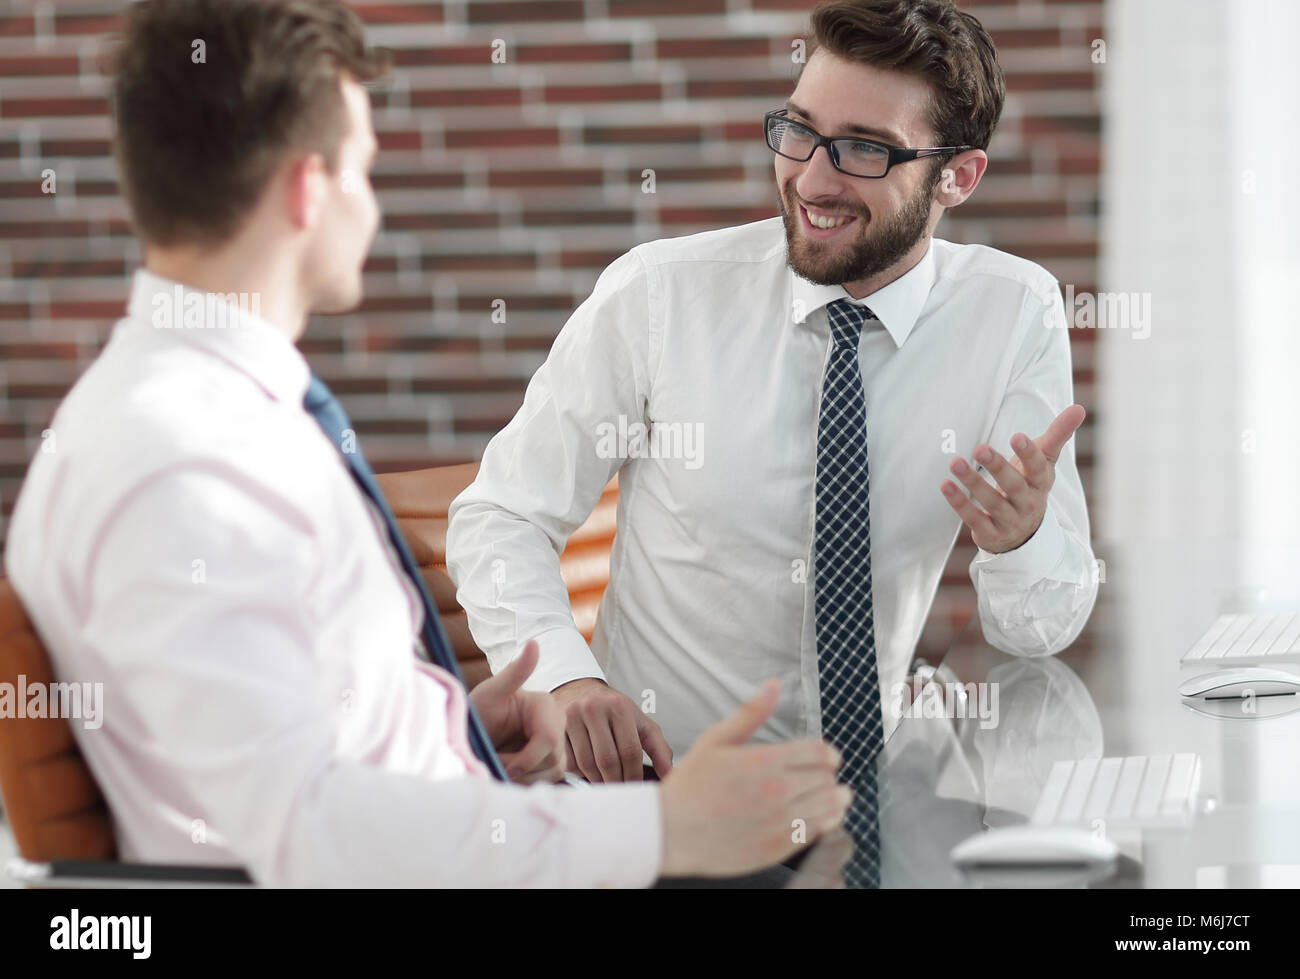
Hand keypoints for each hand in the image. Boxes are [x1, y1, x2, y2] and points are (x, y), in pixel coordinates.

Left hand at [469, 640, 565, 783]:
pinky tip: (510, 772)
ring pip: (552, 773)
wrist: (468, 736)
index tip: (504, 765)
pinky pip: (547, 781)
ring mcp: (556, 745)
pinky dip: (527, 782)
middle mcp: (557, 724)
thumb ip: (515, 671)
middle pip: (553, 759)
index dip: (527, 759)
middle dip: (522, 768)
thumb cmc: (476, 712)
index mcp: (546, 705)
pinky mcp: (551, 763)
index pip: (550, 739)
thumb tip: (534, 643)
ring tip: (501, 765)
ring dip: (523, 777)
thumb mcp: (490, 692)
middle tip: (496, 763)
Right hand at [552, 677, 673, 781]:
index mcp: (619, 707)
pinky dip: (580, 773)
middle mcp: (593, 708)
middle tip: (619, 790)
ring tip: (605, 783)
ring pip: (586, 764)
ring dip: (598, 780)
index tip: (635, 787)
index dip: (633, 775)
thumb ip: (658, 747)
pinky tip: (588, 771)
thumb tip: (669, 774)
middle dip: (616, 781)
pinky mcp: (555, 727)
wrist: (580, 690)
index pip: (630, 751)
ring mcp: (571, 717)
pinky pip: (569, 761)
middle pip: (607, 760)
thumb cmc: (614, 711)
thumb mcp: (639, 722)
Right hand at [658, 679, 850, 877]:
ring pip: (830, 807)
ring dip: (835, 798)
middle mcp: (777, 793)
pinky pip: (817, 833)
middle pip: (828, 779)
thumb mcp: (715, 740)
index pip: (820, 752)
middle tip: (824, 775)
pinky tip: (817, 817)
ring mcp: (779, 823)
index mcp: (764, 762)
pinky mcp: (778, 848)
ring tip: (831, 795)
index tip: (828, 757)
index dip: (829, 752)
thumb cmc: (689, 787)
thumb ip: (750, 713)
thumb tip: (774, 686)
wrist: (670, 833)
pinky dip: (825, 822)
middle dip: (829, 774)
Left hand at [939, 404, 1084, 553]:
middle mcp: (1028, 503)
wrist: (1024, 533)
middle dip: (998, 467)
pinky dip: (960, 503)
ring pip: (992, 502)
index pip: (1039, 468)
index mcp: (1041, 483)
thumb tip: (1080, 408)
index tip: (1017, 436)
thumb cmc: (1030, 485)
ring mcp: (1010, 521)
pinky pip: (974, 518)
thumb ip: (1058, 435)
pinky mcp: (990, 534)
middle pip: (1014, 485)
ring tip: (955, 462)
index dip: (1029, 453)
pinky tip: (946, 485)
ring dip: (972, 482)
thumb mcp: (1044, 462)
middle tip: (980, 447)